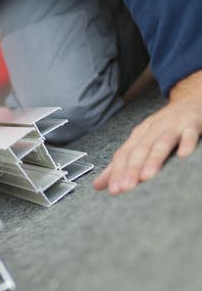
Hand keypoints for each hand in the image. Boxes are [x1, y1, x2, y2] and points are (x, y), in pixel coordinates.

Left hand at [93, 70, 201, 194]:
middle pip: (140, 150)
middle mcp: (153, 130)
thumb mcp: (142, 141)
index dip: (117, 172)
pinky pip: (189, 133)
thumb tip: (98, 185)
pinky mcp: (192, 123)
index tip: (114, 190)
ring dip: (153, 159)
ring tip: (147, 176)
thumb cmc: (165, 126)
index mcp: (139, 135)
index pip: (124, 154)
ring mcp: (173, 126)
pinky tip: (184, 155)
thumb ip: (121, 164)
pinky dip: (186, 143)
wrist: (191, 100)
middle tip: (125, 187)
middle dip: (131, 169)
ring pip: (161, 143)